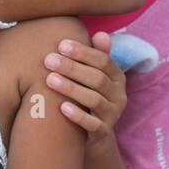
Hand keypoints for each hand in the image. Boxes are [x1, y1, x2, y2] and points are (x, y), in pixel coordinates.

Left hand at [43, 31, 125, 146]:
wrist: (93, 135)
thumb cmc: (88, 96)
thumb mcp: (93, 76)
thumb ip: (95, 56)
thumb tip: (101, 33)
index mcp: (117, 77)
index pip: (103, 61)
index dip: (83, 52)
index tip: (61, 45)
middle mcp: (119, 95)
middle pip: (97, 79)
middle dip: (72, 68)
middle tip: (48, 60)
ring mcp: (112, 115)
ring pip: (94, 100)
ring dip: (71, 88)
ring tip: (50, 80)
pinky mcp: (103, 133)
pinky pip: (93, 125)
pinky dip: (78, 116)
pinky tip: (61, 107)